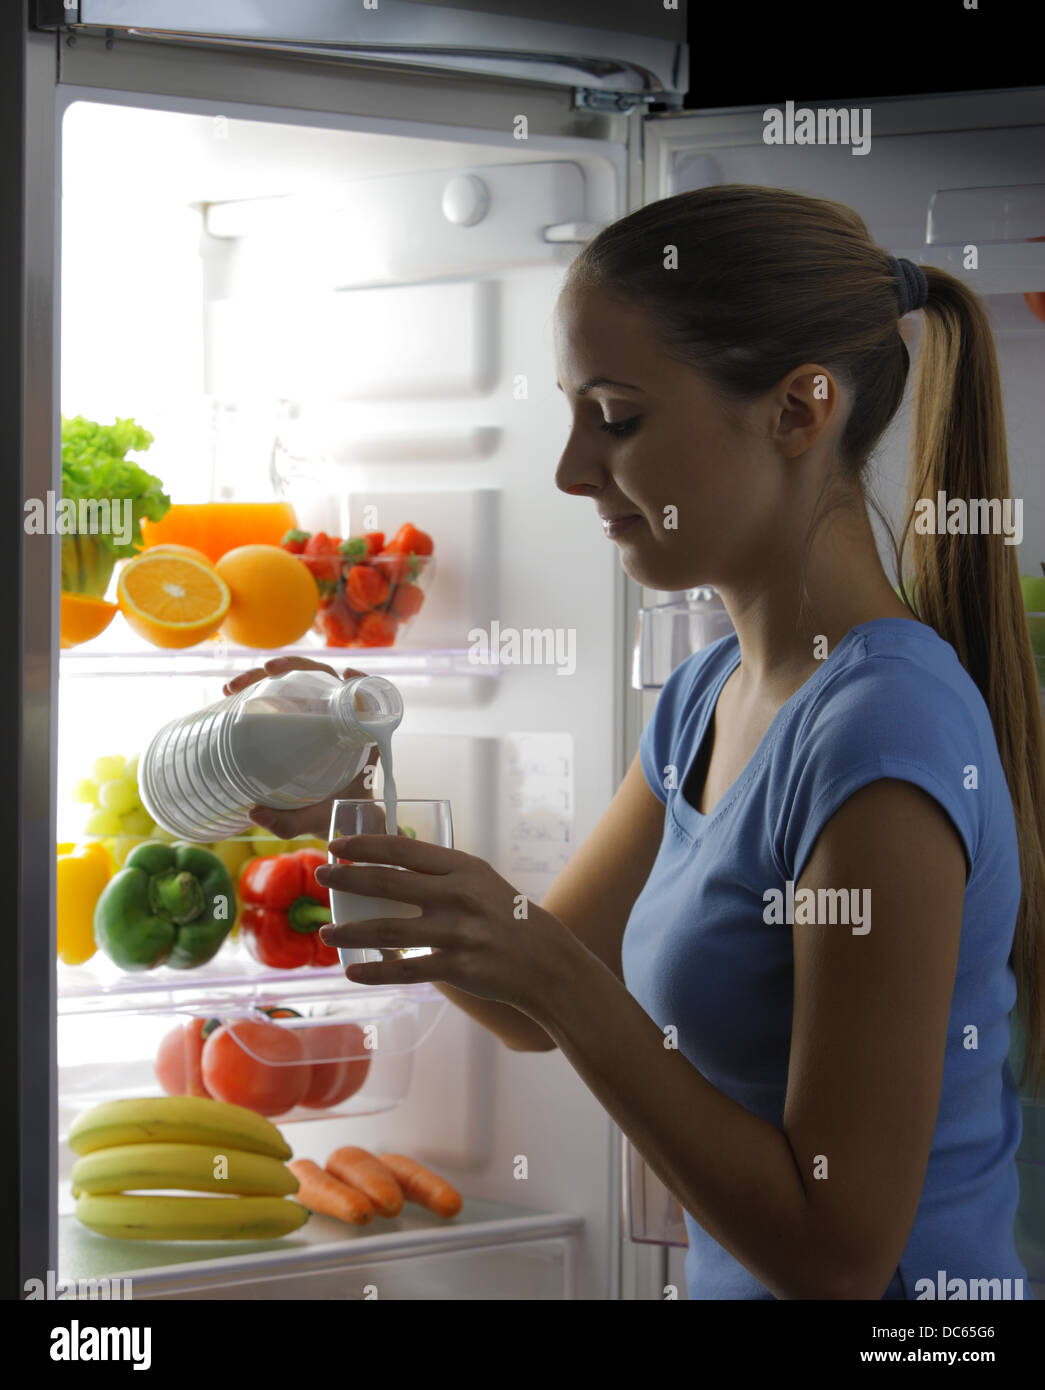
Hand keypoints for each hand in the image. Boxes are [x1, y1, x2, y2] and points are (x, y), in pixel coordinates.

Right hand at [222, 655, 378, 840]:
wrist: (334, 818)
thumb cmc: (336, 815)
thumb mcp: (315, 821)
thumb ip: (290, 822)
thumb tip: (254, 813)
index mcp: (360, 737)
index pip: (365, 699)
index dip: (360, 683)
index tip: (346, 675)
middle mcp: (341, 719)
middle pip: (325, 680)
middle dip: (297, 667)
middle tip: (267, 671)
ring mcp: (318, 715)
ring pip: (299, 682)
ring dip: (269, 675)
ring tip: (235, 687)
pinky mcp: (299, 717)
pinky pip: (283, 695)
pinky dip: (261, 689)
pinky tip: (234, 695)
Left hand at [314, 835, 575, 1017]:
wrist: (545, 960)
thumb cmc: (507, 916)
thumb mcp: (480, 881)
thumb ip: (441, 873)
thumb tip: (390, 864)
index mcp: (462, 868)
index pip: (402, 850)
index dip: (364, 846)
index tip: (337, 845)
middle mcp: (457, 896)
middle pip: (388, 883)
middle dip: (348, 878)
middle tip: (321, 876)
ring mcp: (456, 933)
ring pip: (388, 929)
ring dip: (350, 931)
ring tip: (326, 934)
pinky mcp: (457, 967)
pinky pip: (405, 970)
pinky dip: (374, 971)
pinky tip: (352, 971)